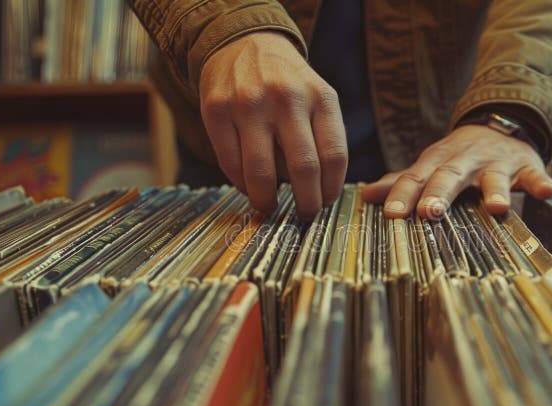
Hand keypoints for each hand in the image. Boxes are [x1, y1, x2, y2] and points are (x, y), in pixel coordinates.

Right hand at [199, 31, 347, 219]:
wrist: (243, 43)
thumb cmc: (288, 83)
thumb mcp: (317, 97)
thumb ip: (323, 137)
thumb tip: (322, 192)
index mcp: (320, 97)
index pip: (334, 156)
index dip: (331, 189)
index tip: (326, 202)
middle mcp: (287, 98)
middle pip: (303, 168)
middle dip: (306, 203)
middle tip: (304, 215)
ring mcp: (249, 103)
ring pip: (262, 172)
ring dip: (267, 200)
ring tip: (269, 207)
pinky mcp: (217, 110)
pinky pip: (230, 163)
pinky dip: (240, 182)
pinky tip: (247, 185)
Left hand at [361, 125, 551, 218]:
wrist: (502, 123)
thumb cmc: (460, 157)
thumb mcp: (431, 165)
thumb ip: (403, 182)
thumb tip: (365, 196)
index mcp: (437, 162)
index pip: (415, 178)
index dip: (403, 195)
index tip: (392, 214)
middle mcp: (464, 161)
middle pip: (449, 177)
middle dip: (439, 193)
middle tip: (430, 212)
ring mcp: (496, 163)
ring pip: (493, 177)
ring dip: (494, 191)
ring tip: (495, 209)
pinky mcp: (525, 165)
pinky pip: (534, 174)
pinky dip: (540, 182)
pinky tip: (546, 192)